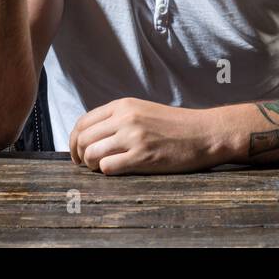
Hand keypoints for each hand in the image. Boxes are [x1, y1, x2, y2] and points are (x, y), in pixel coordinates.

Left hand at [69, 98, 219, 174]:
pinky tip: (118, 171)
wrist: (205, 133)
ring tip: (103, 169)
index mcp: (123, 106)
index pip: (83, 123)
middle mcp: (125, 119)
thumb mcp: (143, 111)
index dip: (74, 141)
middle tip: (87, 166)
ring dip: (92, 166)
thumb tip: (90, 137)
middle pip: (83, 139)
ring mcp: (133, 137)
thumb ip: (118, 119)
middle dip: (80, 156)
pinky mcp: (142, 157)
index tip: (77, 153)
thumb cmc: (175, 126)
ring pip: (92, 155)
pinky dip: (107, 173)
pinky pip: (108, 168)